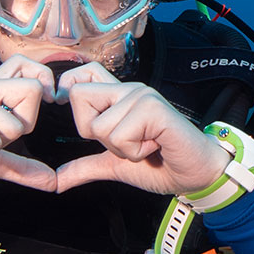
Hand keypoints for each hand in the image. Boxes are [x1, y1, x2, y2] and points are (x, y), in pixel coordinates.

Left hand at [54, 72, 230, 196]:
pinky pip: (120, 134)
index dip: (69, 88)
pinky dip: (134, 152)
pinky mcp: (154, 109)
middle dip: (94, 132)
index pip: (84, 73)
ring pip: (99, 126)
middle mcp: (129, 90)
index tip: (81, 117)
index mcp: (120, 97)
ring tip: (146, 146)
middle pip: (79, 96)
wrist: (197, 176)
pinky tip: (155, 146)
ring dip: (120, 149)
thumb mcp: (115, 166)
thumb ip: (86, 166)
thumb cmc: (162, 165)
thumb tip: (56, 180)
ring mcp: (142, 96)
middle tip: (126, 142)